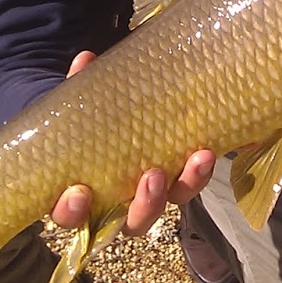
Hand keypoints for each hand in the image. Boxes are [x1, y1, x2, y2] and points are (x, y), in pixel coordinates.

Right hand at [48, 50, 216, 235]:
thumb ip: (80, 87)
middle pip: (134, 223)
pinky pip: (192, 181)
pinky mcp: (178, 178)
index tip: (79, 193)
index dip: (72, 211)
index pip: (72, 217)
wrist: (113, 118)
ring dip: (187, 184)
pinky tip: (210, 148)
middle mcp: (121, 204)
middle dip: (145, 205)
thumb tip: (85, 59)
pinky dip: (202, 169)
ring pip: (172, 203)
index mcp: (82, 195)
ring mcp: (153, 194)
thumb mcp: (80, 107)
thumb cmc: (87, 123)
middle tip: (152, 177)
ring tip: (199, 157)